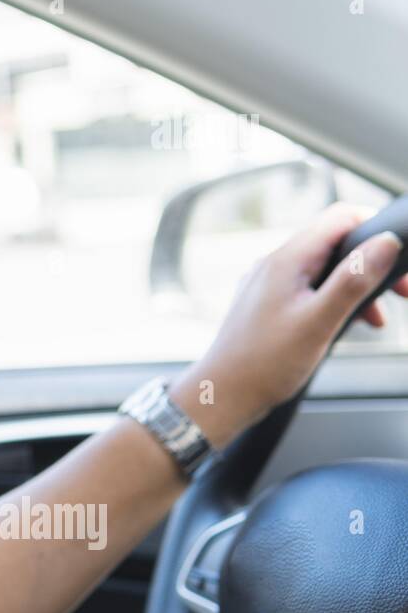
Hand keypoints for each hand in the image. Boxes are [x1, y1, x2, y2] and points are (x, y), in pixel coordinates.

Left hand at [168, 203, 407, 449]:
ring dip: (356, 286)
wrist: (223, 395)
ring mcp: (268, 283)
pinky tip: (347, 324)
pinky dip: (334, 300)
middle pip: (335, 242)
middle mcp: (273, 265)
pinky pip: (309, 288)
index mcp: (286, 260)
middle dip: (371, 263)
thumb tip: (385, 243)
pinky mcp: (267, 303)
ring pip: (324, 268)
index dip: (376, 229)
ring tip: (376, 318)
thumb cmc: (264, 364)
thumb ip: (352, 280)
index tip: (400, 258)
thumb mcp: (319, 322)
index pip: (339, 217)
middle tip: (401, 294)